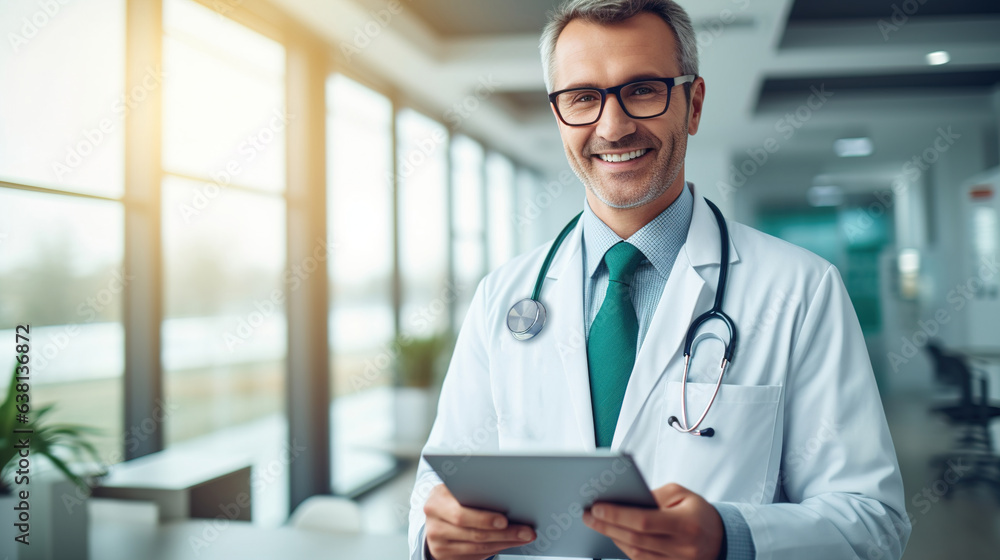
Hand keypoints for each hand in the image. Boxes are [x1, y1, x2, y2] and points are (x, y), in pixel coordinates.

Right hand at [423, 483, 535, 559]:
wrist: (434, 514)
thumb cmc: (452, 495)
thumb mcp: (456, 487)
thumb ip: (473, 490)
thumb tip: (509, 495)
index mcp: (435, 503)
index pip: (460, 515)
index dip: (484, 519)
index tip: (505, 520)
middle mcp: (433, 526)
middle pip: (474, 534)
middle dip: (504, 533)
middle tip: (527, 531)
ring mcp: (438, 545)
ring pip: (478, 548)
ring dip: (505, 543)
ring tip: (524, 537)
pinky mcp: (444, 557)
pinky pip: (475, 556)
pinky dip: (495, 549)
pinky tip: (510, 542)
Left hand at [582, 483, 722, 559]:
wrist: (721, 539)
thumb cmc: (698, 512)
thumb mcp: (681, 494)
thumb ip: (653, 496)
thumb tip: (624, 500)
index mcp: (685, 525)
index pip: (643, 521)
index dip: (617, 515)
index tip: (596, 507)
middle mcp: (681, 549)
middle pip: (635, 540)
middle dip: (607, 526)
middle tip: (588, 514)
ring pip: (635, 554)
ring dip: (613, 538)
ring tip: (597, 523)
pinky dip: (625, 549)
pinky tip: (615, 536)